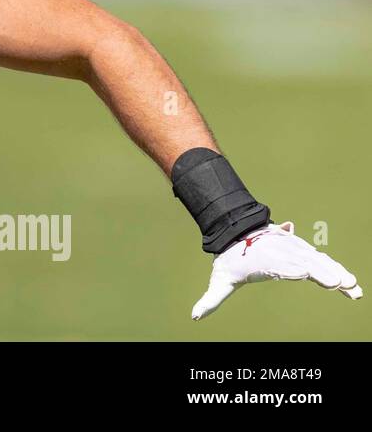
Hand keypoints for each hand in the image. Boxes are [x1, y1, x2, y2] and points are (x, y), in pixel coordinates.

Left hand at [191, 221, 361, 319]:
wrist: (238, 230)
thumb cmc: (231, 258)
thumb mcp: (220, 279)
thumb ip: (211, 299)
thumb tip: (194, 317)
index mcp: (264, 260)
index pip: (281, 265)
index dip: (292, 268)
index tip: (304, 274)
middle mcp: (283, 253)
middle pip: (305, 263)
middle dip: (322, 273)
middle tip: (341, 284)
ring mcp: (295, 250)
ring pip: (318, 262)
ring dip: (336, 273)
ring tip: (353, 287)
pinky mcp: (303, 251)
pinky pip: (322, 261)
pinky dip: (335, 270)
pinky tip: (350, 283)